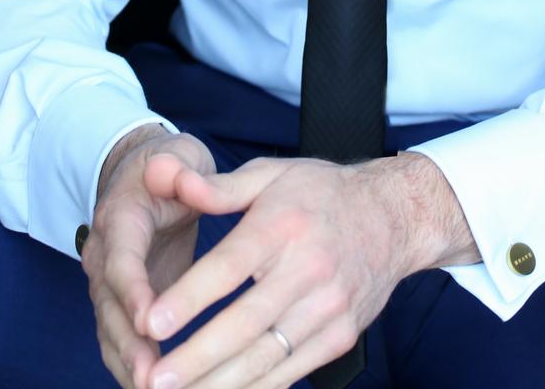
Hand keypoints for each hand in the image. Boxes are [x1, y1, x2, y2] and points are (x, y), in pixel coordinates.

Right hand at [79, 125, 219, 388]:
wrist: (148, 176)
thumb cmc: (172, 166)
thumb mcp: (181, 154)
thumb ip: (178, 166)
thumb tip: (168, 172)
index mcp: (121, 219)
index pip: (121, 260)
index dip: (133, 292)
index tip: (150, 322)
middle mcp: (105, 257)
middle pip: (110, 309)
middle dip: (130, 349)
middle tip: (152, 382)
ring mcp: (109, 286)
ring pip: (111, 335)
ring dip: (131, 369)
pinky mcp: (122, 305)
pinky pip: (122, 343)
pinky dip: (135, 371)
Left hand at [135, 150, 478, 388]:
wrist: (394, 217)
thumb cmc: (322, 193)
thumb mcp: (273, 175)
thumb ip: (220, 186)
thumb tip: (172, 177)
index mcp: (285, 224)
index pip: (231, 265)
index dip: (190, 297)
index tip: (150, 322)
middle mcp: (310, 268)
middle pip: (246, 323)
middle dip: (196, 357)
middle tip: (152, 379)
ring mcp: (329, 308)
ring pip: (267, 357)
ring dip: (219, 384)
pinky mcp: (340, 336)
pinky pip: (290, 372)